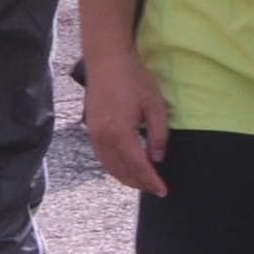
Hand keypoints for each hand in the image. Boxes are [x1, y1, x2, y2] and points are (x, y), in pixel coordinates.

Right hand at [82, 51, 172, 194]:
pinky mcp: (90, 130)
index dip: (151, 181)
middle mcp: (104, 138)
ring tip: (143, 182)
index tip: (163, 191)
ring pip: (110, 167)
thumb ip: (158, 135)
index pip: (138, 166)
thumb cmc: (134, 80)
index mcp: (121, 133)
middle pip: (122, 171)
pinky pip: (103, 157)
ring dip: (126, 178)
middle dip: (139, 183)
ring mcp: (94, 135)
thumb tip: (157, 159)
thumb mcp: (155, 105)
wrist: (107, 62)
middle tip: (156, 189)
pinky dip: (115, 168)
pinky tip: (126, 167)